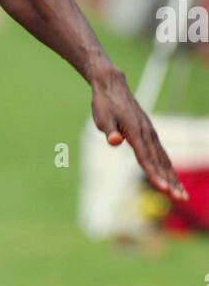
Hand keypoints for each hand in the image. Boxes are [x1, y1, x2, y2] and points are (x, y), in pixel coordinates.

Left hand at [91, 65, 187, 201]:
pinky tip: (172, 178)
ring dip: (173, 177)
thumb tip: (114, 141)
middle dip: (170, 182)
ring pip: (164, 159)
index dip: (153, 174)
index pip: (145, 158)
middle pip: (160, 162)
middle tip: (181, 198)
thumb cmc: (104, 104)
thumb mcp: (102, 117)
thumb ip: (109, 131)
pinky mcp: (149, 133)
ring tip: (181, 194)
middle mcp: (147, 134)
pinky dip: (168, 167)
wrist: (112, 87)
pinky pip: (161, 154)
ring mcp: (150, 133)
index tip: (162, 189)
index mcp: (136, 132)